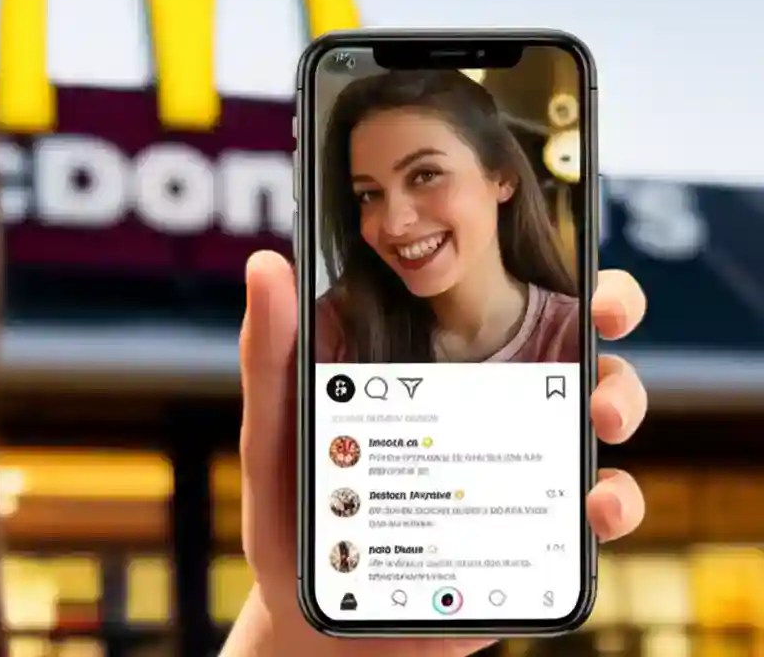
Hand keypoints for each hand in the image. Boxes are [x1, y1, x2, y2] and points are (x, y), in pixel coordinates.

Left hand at [224, 251, 647, 656]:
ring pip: (594, 419)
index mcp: (429, 364)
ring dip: (620, 402)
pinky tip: (596, 503)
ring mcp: (511, 465)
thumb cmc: (292, 513)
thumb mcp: (276, 431)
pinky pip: (589, 511)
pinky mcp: (530, 531)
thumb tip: (265, 265)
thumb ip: (272, 355)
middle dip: (609, 326)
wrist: (315, 622)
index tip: (580, 270)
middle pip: (568, 350)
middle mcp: (482, 405)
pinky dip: (613, 502)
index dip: (548, 271)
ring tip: (602, 421)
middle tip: (607, 328)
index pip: (496, 297)